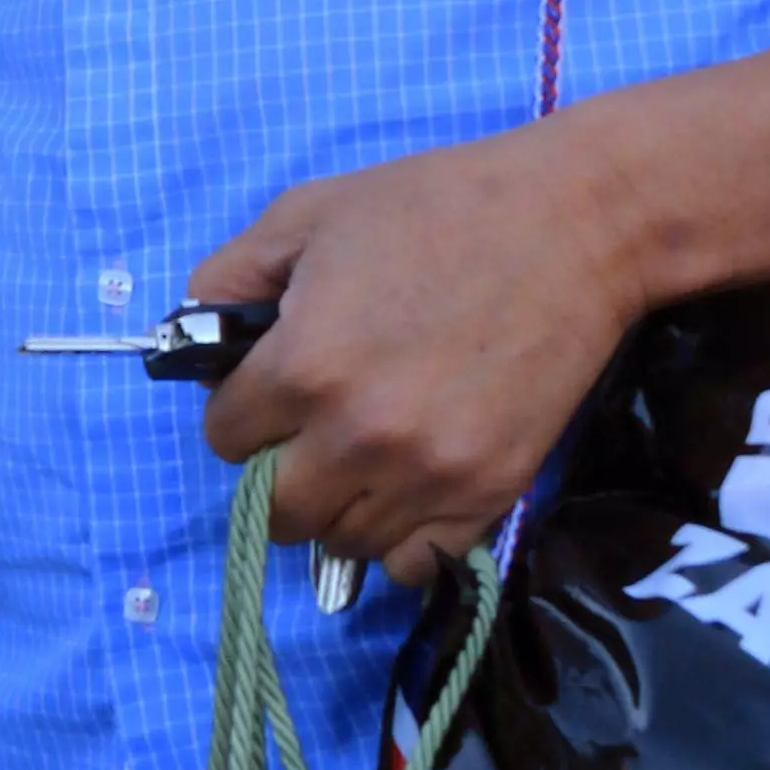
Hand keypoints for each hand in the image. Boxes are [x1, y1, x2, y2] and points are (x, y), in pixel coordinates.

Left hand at [191, 115, 643, 585]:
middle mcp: (358, 437)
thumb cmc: (437, 206)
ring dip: (338, 506)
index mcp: (303, 366)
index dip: (240, 409)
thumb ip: (229, 276)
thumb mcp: (310, 213)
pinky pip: (412, 564)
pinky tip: (408, 486)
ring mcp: (428, 475)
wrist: (576, 224)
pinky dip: (399, 539)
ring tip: (365, 451)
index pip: (224, 438)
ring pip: (340, 544)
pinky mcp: (489, 494)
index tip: (271, 387)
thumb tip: (192, 336)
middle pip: (273, 511)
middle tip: (311, 427)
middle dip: (277, 471)